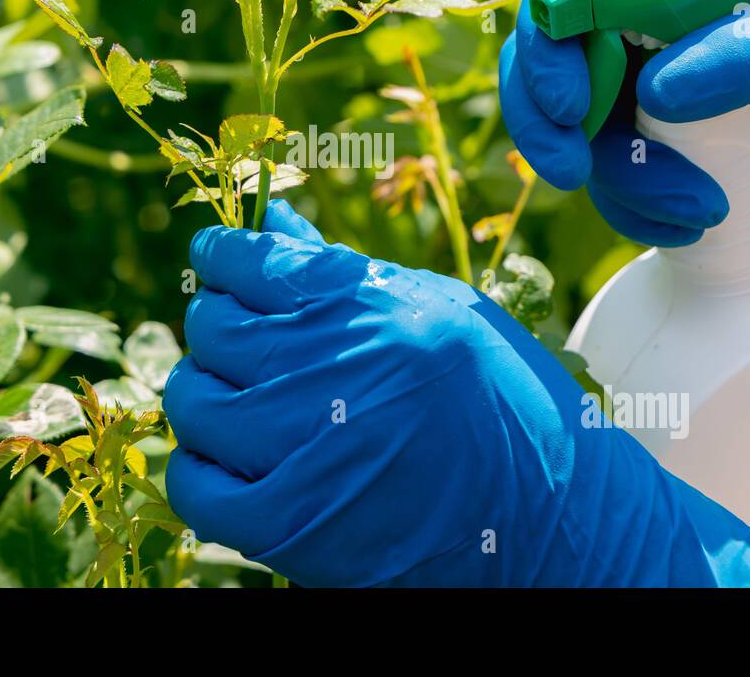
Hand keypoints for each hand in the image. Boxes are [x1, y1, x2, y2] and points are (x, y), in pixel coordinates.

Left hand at [164, 200, 749, 586]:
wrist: (556, 520)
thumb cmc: (503, 400)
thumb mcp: (438, 309)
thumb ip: (341, 269)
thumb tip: (272, 225)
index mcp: (369, 302)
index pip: (251, 259)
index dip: (222, 255)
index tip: (218, 259)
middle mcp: (329, 364)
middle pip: (214, 326)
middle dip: (219, 324)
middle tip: (245, 341)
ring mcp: (302, 447)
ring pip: (194, 400)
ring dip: (209, 396)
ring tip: (247, 403)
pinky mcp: (289, 524)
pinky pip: (194, 485)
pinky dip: (200, 471)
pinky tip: (233, 462)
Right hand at [501, 0, 749, 270]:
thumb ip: (743, 55)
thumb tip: (652, 93)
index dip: (549, 48)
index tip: (575, 109)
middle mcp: (647, 26)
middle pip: (548, 66)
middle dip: (547, 126)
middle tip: (571, 174)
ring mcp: (649, 88)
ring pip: (579, 138)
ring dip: (621, 185)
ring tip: (699, 211)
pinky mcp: (660, 145)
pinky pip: (612, 182)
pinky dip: (637, 212)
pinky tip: (691, 226)